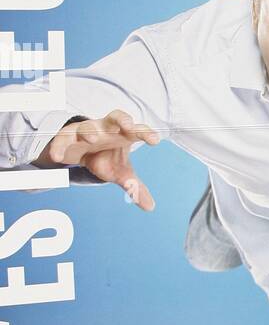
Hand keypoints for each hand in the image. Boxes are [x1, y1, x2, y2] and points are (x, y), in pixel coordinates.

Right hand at [34, 110, 159, 209]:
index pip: (137, 131)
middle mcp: (106, 129)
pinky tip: (57, 158)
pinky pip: (62, 139)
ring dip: (90, 131)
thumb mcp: (120, 173)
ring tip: (92, 140)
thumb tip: (150, 207)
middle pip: (115, 117)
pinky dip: (59, 146)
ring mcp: (86, 130)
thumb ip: (134, 187)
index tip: (155, 141)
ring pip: (88, 127)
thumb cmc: (106, 157)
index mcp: (123, 135)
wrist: (81, 151)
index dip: (145, 133)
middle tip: (128, 125)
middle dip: (122, 120)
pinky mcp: (67, 136)